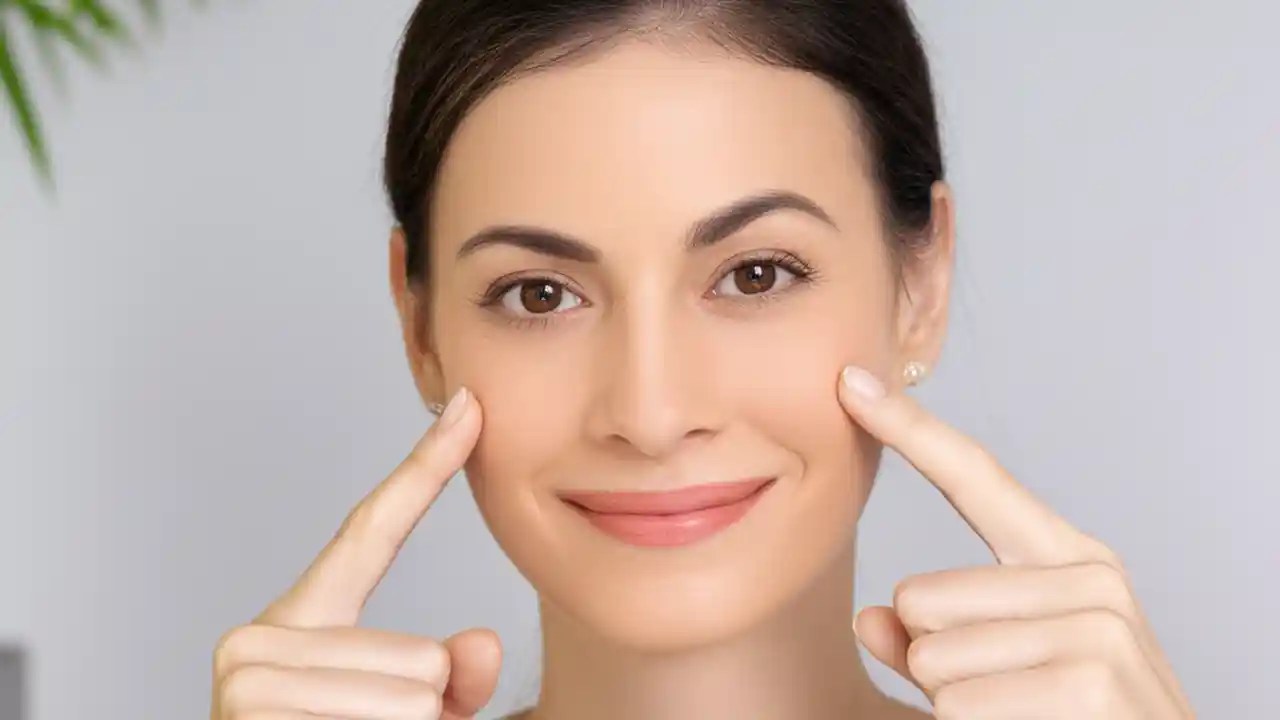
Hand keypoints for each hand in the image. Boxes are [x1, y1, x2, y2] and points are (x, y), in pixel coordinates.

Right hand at [210, 387, 499, 719]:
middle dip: (419, 715)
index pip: (371, 531)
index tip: (470, 406)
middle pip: (419, 661)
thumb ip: (448, 677)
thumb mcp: (412, 719)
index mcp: (299, 626)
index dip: (427, 466)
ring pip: (411, 698)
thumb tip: (479, 646)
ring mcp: (244, 680)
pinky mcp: (249, 710)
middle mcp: (257, 641)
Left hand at [837, 366, 1194, 718]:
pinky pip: (955, 703)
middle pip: (919, 597)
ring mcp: (1097, 629)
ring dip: (955, 704)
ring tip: (1023, 718)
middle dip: (934, 661)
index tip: (852, 382)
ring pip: (931, 655)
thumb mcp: (998, 672)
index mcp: (1071, 561)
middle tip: (1009, 697)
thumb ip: (928, 642)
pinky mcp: (1088, 682)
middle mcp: (1091, 581)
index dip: (908, 429)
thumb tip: (871, 618)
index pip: (975, 478)